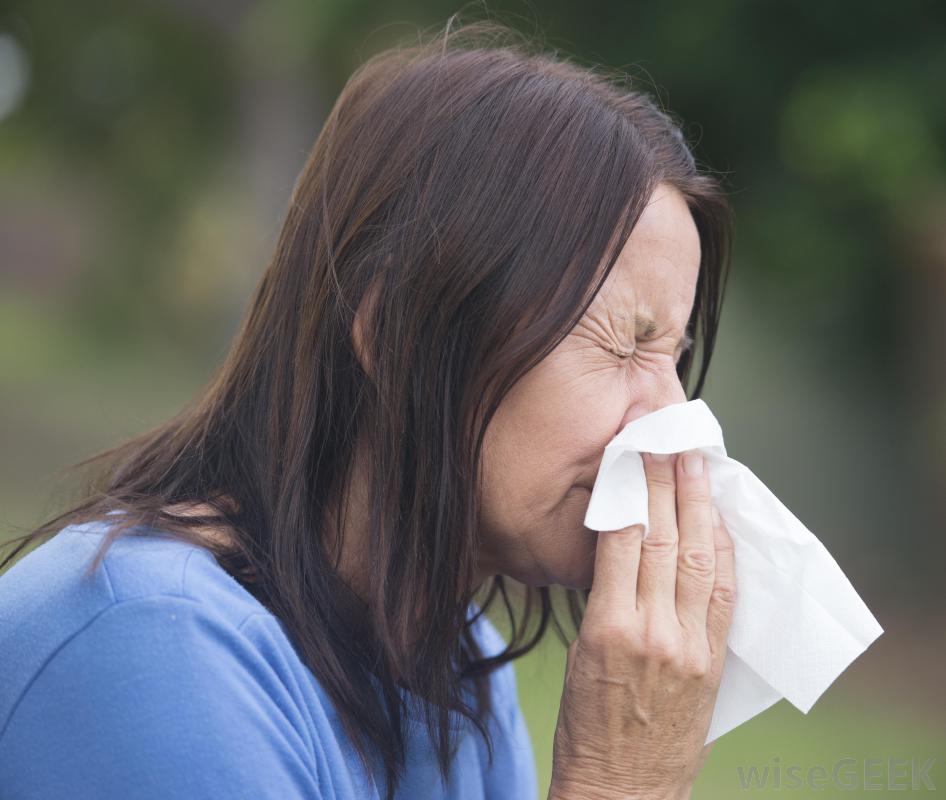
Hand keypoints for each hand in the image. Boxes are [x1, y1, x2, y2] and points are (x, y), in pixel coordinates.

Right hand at [548, 450, 735, 799]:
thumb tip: (625, 544)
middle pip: (667, 537)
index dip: (630, 487)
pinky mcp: (713, 663)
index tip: (633, 452)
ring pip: (702, 558)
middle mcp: (654, 631)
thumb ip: (603, 599)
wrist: (623, 790)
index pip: (624, 537)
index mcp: (607, 627)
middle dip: (669, 482)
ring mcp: (691, 646)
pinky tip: (721, 522)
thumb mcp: (578, 654)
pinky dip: (725, 552)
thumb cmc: (585, 726)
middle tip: (671, 441)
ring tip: (700, 466)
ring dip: (702, 505)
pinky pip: (724, 595)